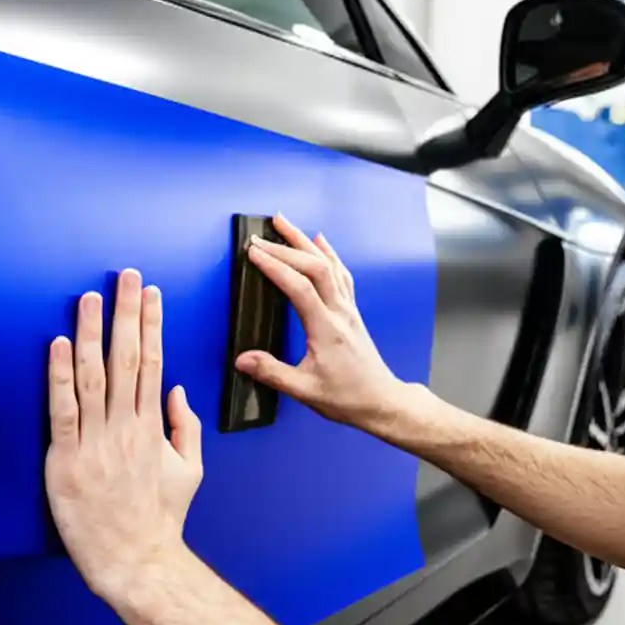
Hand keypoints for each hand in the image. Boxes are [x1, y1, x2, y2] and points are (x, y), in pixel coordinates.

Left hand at [45, 269, 203, 601]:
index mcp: (152, 427)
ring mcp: (95, 443)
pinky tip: (56, 346)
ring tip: (89, 298)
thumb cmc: (160, 518)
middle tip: (125, 276)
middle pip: (128, 358)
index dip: (151, 324)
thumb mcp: (190, 470)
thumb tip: (177, 391)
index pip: (154, 362)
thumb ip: (185, 427)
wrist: (136, 560)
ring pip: (93, 376)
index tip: (150, 293)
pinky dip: (58, 376)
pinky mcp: (66, 461)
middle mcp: (126, 428)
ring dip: (90, 333)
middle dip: (126, 313)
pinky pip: (62, 411)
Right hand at [235, 214, 407, 430]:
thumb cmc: (347, 397)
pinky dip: (328, 253)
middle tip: (259, 236)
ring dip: (304, 241)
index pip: (299, 288)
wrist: (380, 401)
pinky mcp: (351, 311)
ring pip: (328, 264)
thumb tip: (243, 360)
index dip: (275, 267)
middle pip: (314, 267)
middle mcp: (340, 312)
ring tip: (284, 223)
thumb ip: (272, 373)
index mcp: (326, 329)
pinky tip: (319, 241)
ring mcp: (348, 309)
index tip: (253, 254)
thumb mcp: (305, 390)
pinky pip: (340, 273)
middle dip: (285, 246)